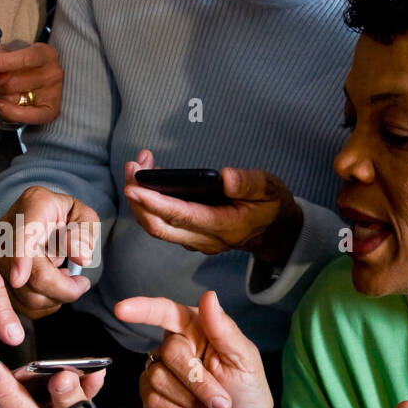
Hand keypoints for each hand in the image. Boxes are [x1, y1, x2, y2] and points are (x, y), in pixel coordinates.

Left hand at [0, 42, 63, 126]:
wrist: (39, 79)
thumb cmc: (22, 64)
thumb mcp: (12, 52)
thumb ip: (1, 56)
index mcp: (46, 54)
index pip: (25, 59)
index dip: (2, 62)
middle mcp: (53, 74)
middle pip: (12, 82)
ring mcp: (53, 94)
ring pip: (12, 98)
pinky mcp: (50, 111)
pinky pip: (25, 116)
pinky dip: (7, 111)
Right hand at [0, 186, 98, 319]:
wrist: (40, 218)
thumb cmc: (64, 217)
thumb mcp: (83, 216)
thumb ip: (85, 233)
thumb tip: (81, 257)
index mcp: (33, 206)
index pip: (23, 233)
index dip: (20, 258)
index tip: (19, 279)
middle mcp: (7, 231)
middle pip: (31, 274)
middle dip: (64, 289)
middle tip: (82, 283)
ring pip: (27, 295)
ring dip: (55, 298)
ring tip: (66, 281)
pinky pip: (22, 305)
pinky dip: (44, 304)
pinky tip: (52, 289)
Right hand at [114, 291, 272, 407]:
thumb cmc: (247, 393)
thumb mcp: (246, 361)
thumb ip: (225, 330)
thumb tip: (209, 296)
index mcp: (197, 328)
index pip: (166, 311)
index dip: (143, 309)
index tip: (123, 309)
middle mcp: (175, 345)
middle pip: (170, 352)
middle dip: (198, 382)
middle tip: (221, 401)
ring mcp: (160, 370)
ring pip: (158, 378)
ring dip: (191, 401)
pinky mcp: (151, 395)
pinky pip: (152, 400)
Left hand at [123, 150, 302, 265]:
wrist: (275, 232)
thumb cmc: (271, 206)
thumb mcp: (270, 189)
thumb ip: (249, 184)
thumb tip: (226, 177)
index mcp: (224, 226)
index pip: (182, 216)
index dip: (155, 202)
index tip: (133, 187)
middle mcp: (205, 239)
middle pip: (159, 226)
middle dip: (138, 199)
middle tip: (131, 167)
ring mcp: (196, 241)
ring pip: (156, 227)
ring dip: (140, 200)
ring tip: (137, 166)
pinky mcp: (190, 236)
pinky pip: (162, 224)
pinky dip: (148, 203)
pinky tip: (147, 178)